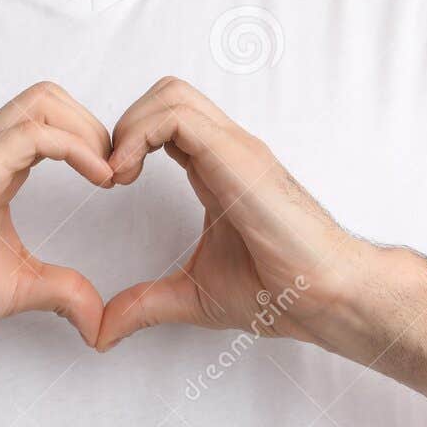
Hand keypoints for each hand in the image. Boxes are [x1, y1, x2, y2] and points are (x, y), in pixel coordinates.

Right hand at [0, 82, 112, 350]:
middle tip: (116, 171)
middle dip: (93, 124)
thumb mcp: (19, 286)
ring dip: (88, 130)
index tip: (114, 181)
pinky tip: (99, 180)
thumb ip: (61, 290)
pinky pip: (36, 133)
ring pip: (43, 101)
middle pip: (49, 96)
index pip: (48, 121)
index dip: (89, 140)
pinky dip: (77, 148)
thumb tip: (97, 321)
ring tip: (109, 174)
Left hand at [96, 77, 362, 350]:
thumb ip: (145, 305)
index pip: (166, 123)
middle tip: (109, 176)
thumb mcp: (192, 296)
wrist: (325, 296)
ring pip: (169, 94)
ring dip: (128, 127)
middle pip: (166, 94)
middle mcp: (226, 150)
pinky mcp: (238, 156)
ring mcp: (234, 149)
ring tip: (117, 175)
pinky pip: (177, 117)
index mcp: (216, 170)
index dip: (127, 143)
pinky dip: (138, 136)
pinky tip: (127, 177)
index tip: (108, 187)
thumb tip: (101, 332)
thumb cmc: (279, 291)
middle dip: (124, 124)